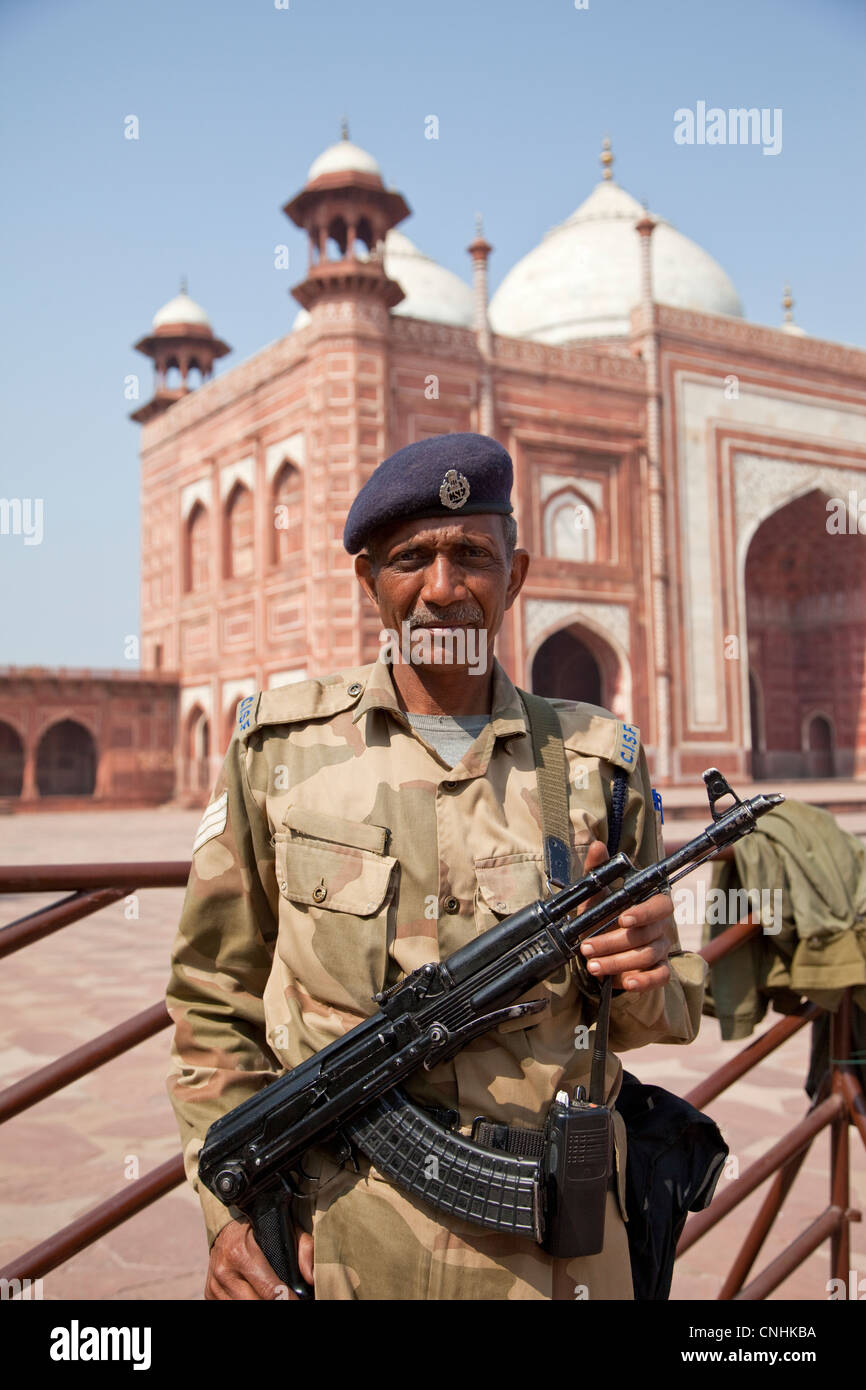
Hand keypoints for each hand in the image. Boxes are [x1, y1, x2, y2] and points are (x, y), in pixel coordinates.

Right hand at [205, 1217, 313, 1299]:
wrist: (224, 1228)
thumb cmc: (259, 1229)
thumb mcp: (284, 1228)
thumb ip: (303, 1248)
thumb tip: (311, 1277)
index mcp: (241, 1253)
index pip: (270, 1290)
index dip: (288, 1299)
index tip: (298, 1300)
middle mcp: (224, 1271)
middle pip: (257, 1304)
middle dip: (277, 1304)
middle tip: (288, 1299)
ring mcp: (215, 1285)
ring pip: (244, 1308)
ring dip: (261, 1305)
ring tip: (275, 1297)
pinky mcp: (210, 1294)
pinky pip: (230, 1307)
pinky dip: (247, 1303)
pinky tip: (257, 1296)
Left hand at [578, 839, 672, 992]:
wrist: (604, 946)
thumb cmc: (604, 916)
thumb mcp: (597, 894)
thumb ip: (598, 870)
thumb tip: (597, 845)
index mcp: (652, 904)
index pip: (659, 905)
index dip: (642, 912)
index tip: (622, 918)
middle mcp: (662, 926)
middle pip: (645, 935)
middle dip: (613, 942)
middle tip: (587, 947)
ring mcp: (662, 950)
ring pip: (646, 957)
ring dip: (617, 962)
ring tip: (592, 965)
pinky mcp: (659, 971)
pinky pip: (659, 977)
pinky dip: (643, 982)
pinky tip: (627, 983)